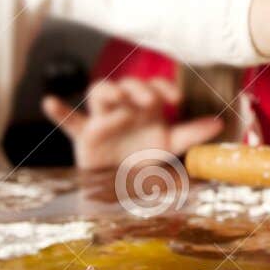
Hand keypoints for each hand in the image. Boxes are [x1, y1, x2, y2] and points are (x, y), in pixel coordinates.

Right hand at [41, 77, 224, 169]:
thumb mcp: (169, 145)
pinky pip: (70, 121)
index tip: (176, 100)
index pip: (155, 87)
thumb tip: (219, 122)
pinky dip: (60, 111)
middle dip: (136, 88)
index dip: (163, 88)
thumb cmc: (144, 157)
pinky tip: (49, 102)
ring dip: (106, 91)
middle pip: (126, 84)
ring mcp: (104, 119)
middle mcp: (126, 108)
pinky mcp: (85, 135)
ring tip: (112, 97)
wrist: (120, 185)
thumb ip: (191, 134)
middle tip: (148, 101)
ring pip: (98, 93)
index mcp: (147, 108)